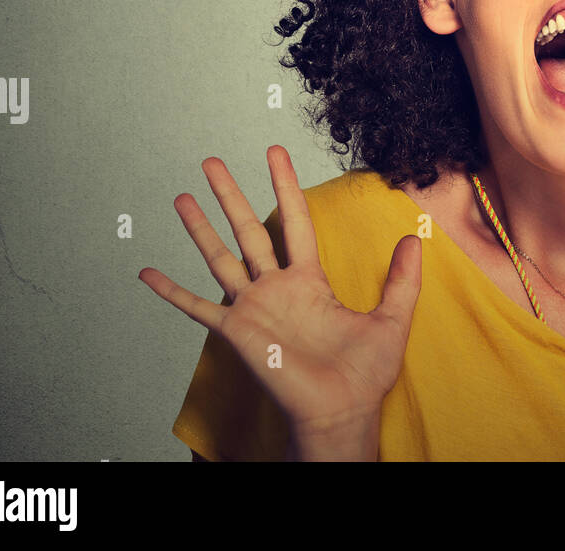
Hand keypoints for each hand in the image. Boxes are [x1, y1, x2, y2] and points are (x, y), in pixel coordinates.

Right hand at [140, 145, 421, 437]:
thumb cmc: (365, 373)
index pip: (293, 219)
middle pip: (247, 229)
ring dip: (199, 229)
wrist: (341, 412)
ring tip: (181, 198)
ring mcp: (253, 308)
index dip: (284, 185)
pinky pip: (198, 308)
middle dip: (230, 194)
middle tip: (212, 161)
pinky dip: (171, 292)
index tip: (274, 152)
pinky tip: (148, 273)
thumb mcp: (392, 318)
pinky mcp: (237, 333)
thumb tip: (416, 237)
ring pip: (220, 258)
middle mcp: (276, 287)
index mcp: (309, 278)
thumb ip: (403, 279)